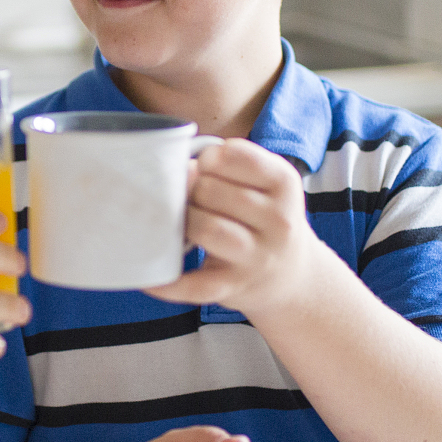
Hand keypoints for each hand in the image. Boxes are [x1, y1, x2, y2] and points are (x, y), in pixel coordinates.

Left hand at [148, 139, 336, 316]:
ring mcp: (258, 257)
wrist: (291, 275)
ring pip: (205, 228)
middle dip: (193, 192)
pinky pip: (195, 286)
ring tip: (188, 225)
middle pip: (210, 191)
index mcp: (283, 183)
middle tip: (198, 201)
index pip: (233, 155)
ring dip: (186, 223)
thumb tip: (178, 171)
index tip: (209, 170)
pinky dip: (169, 284)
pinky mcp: (235, 287)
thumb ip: (225, 167)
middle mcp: (278, 220)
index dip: (210, 159)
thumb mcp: (262, 184)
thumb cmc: (263, 218)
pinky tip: (151, 279)